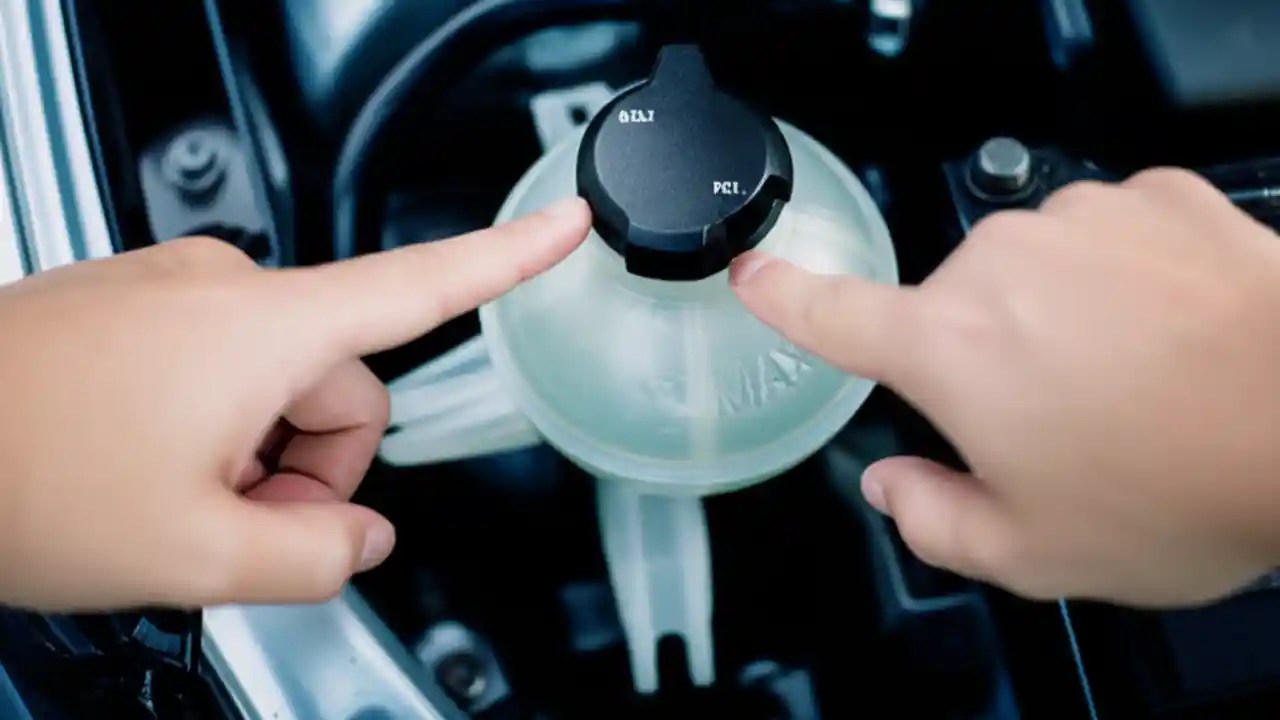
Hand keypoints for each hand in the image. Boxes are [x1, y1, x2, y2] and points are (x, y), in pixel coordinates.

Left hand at [0, 197, 589, 611]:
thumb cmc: (14, 476)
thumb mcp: (192, 554)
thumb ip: (316, 555)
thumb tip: (362, 538)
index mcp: (262, 329)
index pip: (422, 284)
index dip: (510, 257)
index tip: (566, 221)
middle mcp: (223, 288)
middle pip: (342, 384)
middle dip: (312, 464)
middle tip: (235, 521)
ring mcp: (173, 291)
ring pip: (278, 381)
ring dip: (255, 451)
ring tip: (175, 498)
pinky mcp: (136, 304)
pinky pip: (217, 363)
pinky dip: (208, 424)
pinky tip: (141, 465)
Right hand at [732, 169, 1279, 606]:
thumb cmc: (1177, 487)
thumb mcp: (1034, 552)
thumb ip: (933, 520)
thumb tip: (891, 485)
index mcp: (949, 348)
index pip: (833, 313)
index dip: (784, 295)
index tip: (754, 271)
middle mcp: (999, 265)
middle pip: (959, 312)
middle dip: (994, 360)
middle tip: (1069, 423)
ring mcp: (1079, 220)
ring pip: (1038, 272)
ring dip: (1067, 317)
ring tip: (1138, 381)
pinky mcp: (1153, 197)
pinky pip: (1110, 237)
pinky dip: (1130, 281)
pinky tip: (1178, 333)